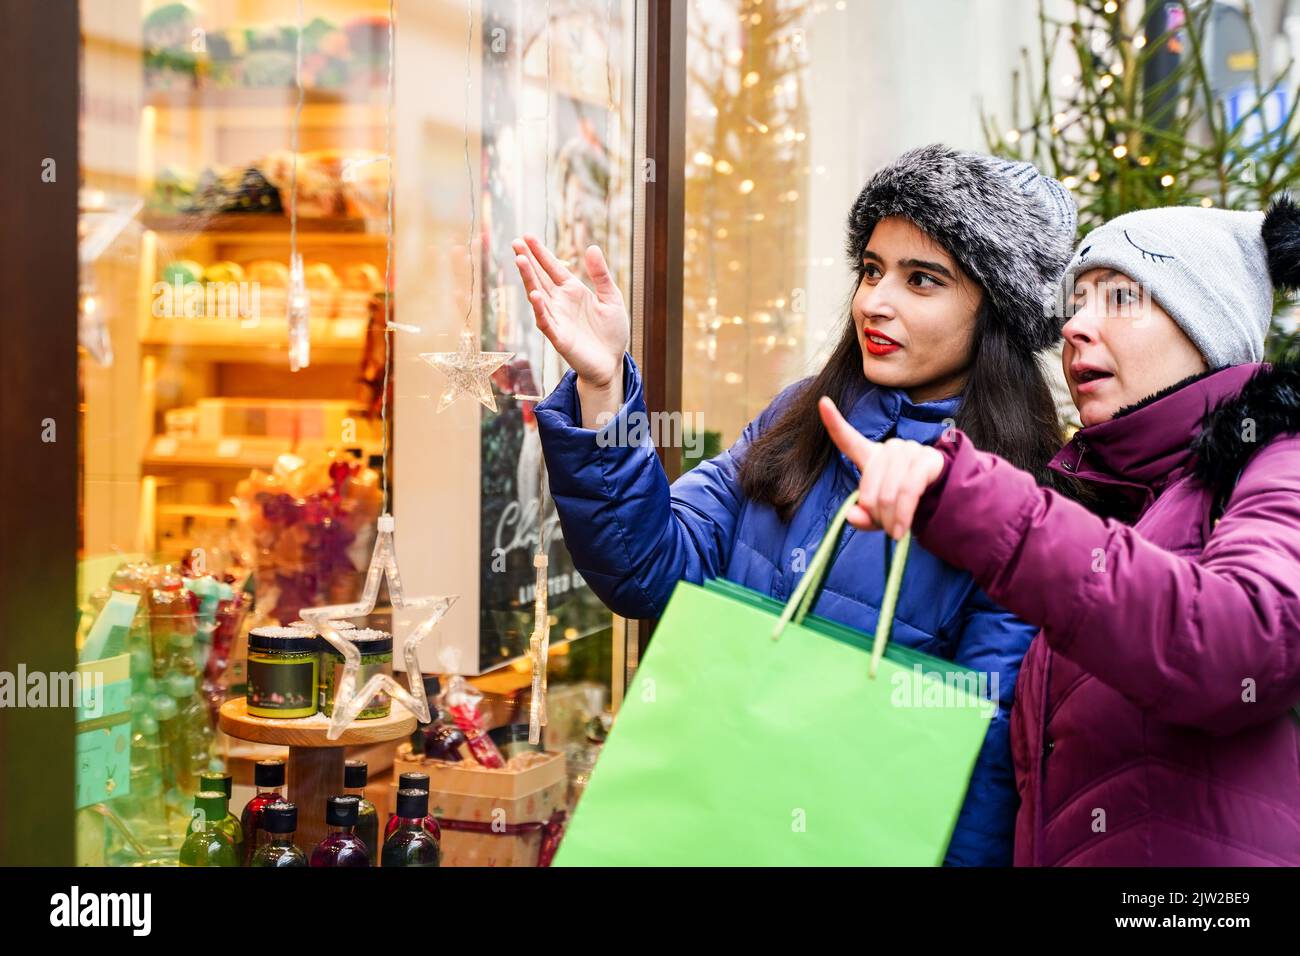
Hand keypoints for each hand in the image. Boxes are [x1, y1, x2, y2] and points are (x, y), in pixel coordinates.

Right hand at [511, 235, 628, 391]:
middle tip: (515, 242)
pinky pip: (546, 322)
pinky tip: (535, 296)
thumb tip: (592, 248)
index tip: (527, 236)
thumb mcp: (611, 298)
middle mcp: (560, 303)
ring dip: (529, 279)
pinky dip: (540, 310)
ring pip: (537, 296)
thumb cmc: (611, 332)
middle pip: (540, 278)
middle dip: (528, 261)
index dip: (540, 253)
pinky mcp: (558, 338)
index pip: (552, 268)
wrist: (612, 363)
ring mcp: (557, 319)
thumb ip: (601, 275)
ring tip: (521, 261)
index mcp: (572, 291)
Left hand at [818, 396, 945, 539]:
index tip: (823, 402)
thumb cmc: (905, 504)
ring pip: (888, 492)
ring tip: (894, 532)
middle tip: (884, 529)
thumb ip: (863, 518)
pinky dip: (902, 515)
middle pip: (869, 486)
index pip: (848, 439)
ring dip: (889, 519)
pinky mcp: (928, 460)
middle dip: (874, 513)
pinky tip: (900, 531)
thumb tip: (853, 516)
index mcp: (871, 456)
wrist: (944, 499)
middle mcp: (889, 448)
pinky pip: (908, 491)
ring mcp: (910, 450)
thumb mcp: (880, 516)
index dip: (834, 422)